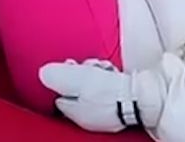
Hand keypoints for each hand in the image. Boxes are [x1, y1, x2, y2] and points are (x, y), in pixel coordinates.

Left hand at [38, 60, 162, 132]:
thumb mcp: (75, 78)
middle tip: (88, 66)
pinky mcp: (119, 108)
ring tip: (102, 68)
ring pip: (91, 90)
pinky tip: (112, 74)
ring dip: (94, 75)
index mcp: (74, 113)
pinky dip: (107, 81)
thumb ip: (56, 75)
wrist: (141, 97)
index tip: (68, 67)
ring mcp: (104, 114)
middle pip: (75, 92)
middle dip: (79, 75)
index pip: (58, 96)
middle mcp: (87, 118)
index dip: (62, 79)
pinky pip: (106, 92)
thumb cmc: (108, 89)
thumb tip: (42, 73)